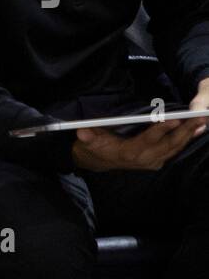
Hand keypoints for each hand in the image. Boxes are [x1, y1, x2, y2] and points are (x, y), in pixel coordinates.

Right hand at [72, 116, 204, 171]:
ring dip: (189, 135)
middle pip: (168, 144)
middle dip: (185, 130)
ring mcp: (153, 161)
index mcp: (129, 153)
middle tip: (199, 117)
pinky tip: (196, 130)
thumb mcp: (89, 141)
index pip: (148, 140)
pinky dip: (186, 140)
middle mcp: (144, 159)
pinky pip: (175, 150)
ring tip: (202, 121)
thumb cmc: (95, 147)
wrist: (98, 161)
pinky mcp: (158, 160)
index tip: (174, 119)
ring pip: (175, 148)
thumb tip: (81, 132)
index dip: (161, 129)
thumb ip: (88, 137)